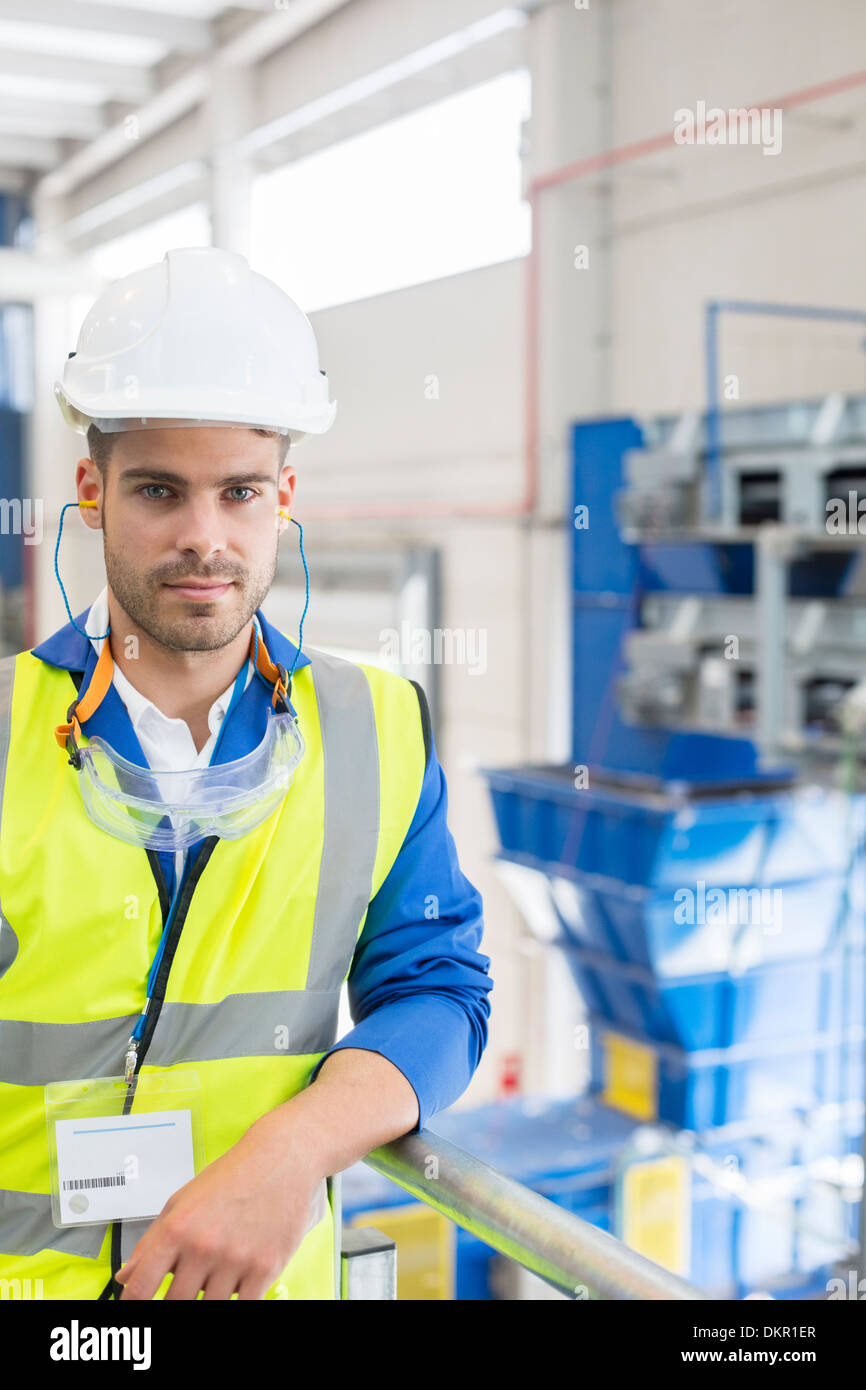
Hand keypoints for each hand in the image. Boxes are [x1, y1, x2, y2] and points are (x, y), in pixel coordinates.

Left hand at [115, 1113, 322, 1300]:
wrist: (282, 1159)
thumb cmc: (232, 1176)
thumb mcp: (182, 1201)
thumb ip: (150, 1241)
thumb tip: (125, 1275)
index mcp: (177, 1229)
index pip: (141, 1287)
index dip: (133, 1304)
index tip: (135, 1309)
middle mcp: (203, 1246)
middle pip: (175, 1303)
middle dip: (176, 1299)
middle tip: (185, 1284)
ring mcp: (235, 1260)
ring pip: (209, 1307)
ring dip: (208, 1297)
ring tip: (216, 1272)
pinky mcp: (265, 1268)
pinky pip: (243, 1307)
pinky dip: (236, 1301)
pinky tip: (234, 1283)